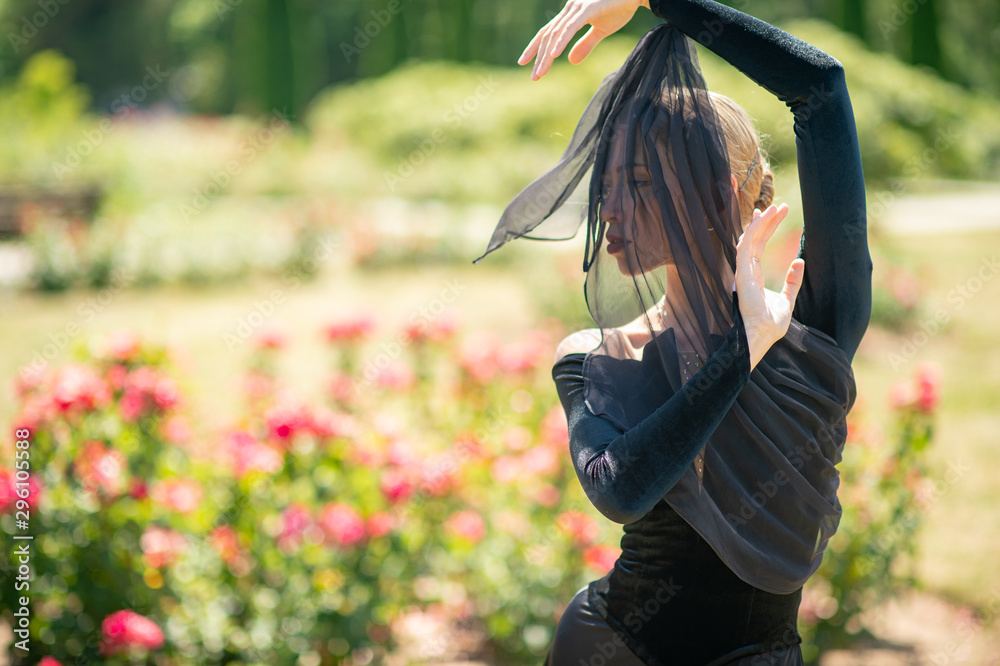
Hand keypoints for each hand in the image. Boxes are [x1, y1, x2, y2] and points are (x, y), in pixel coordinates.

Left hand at [518, 0, 648, 79]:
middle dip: (539, 57)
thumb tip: (571, 62)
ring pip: (556, 34)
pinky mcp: (588, 8)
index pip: (548, 32)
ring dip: (547, 55)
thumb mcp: (602, 31)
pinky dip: (561, 42)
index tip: (524, 63)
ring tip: (540, 73)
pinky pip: (571, 27)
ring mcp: (578, 7)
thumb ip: (586, 45)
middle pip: (548, 35)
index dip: (535, 47)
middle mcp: (571, 8)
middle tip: (534, 77)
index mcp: (571, 13)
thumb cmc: (621, 7)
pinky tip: (553, 55)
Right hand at [734, 203, 804, 370]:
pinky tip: (761, 218)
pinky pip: (745, 247)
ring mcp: (743, 271)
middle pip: (755, 239)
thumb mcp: (787, 299)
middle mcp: (746, 271)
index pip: (759, 246)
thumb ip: (792, 281)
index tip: (778, 213)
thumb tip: (800, 262)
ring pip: (749, 240)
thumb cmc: (770, 325)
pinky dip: (752, 231)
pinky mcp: (742, 273)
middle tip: (780, 206)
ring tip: (774, 208)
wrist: (761, 336)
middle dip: (766, 221)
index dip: (767, 228)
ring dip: (761, 222)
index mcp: (753, 276)